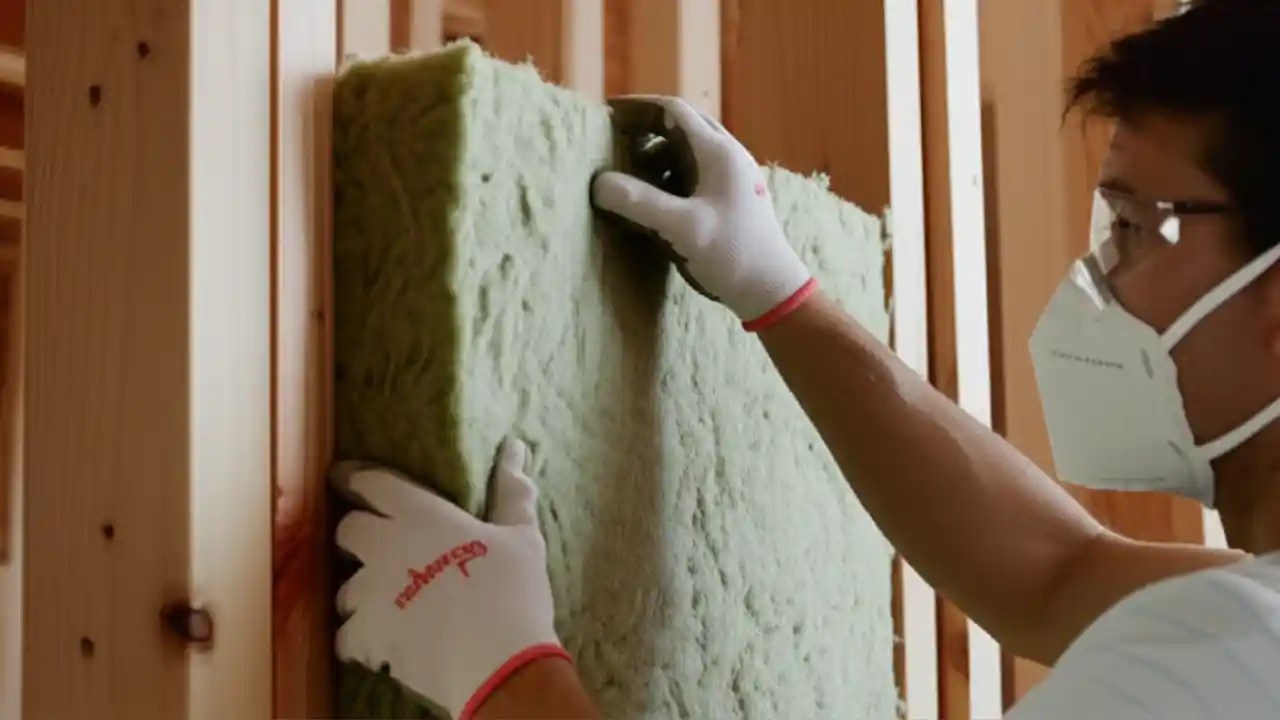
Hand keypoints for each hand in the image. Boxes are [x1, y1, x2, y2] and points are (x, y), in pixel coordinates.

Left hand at [332, 438, 568, 719]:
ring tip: (391, 605)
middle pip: (347, 530)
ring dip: (363, 593)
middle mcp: (384, 547)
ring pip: (346, 587)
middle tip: (382, 549)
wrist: (499, 663)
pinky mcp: (364, 635)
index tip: (347, 477)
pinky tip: (384, 642)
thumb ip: (511, 491)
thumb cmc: (514, 591)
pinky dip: (361, 639)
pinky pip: (346, 635)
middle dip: (358, 536)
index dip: (356, 478)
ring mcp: (370, 593)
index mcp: (420, 515)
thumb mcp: (522, 536)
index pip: (372, 483)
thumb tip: (515, 448)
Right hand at [591, 94, 816, 330]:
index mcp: (718, 152)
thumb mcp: (681, 228)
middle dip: (646, 129)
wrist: (771, 289)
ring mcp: (732, 176)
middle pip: (681, 125)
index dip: (637, 108)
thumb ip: (639, 202)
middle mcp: (728, 155)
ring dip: (658, 154)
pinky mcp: (731, 196)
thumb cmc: (732, 254)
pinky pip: (695, 171)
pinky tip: (656, 199)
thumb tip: (598, 182)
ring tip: (631, 175)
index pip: (673, 110)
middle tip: (614, 143)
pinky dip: (670, 175)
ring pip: (688, 149)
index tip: (607, 116)